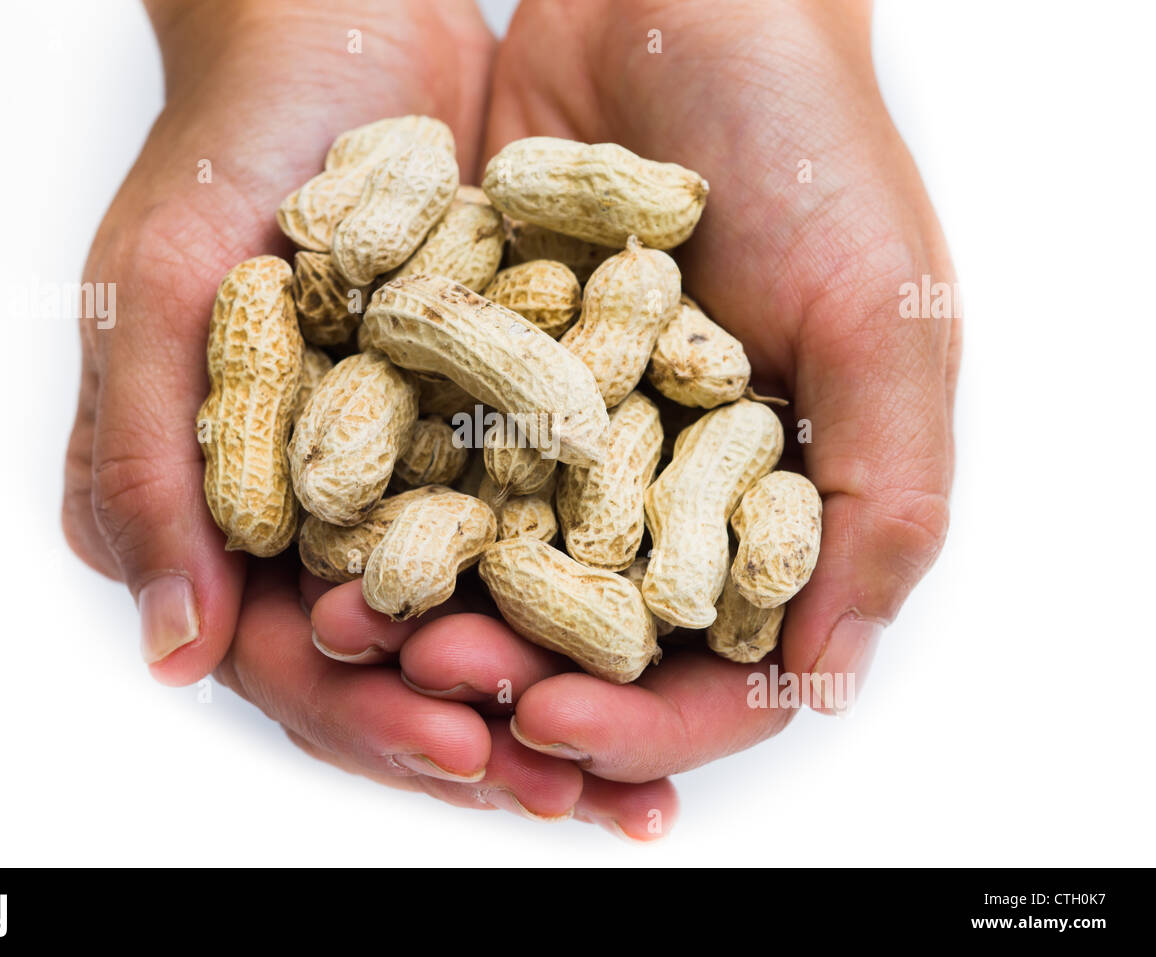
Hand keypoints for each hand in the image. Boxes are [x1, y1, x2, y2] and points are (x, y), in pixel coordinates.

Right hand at [60, 0, 606, 822]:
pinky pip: (537, 524)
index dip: (379, 719)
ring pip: (478, 614)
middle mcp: (315, 514)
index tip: (475, 749)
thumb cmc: (221, 153)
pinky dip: (588, 581)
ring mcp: (403, 472)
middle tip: (579, 794)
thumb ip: (150, 477)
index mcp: (222, 512)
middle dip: (483, 731)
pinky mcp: (483, 423)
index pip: (293, 659)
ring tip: (637, 762)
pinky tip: (658, 631)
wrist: (333, 32)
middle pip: (397, 664)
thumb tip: (172, 657)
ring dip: (549, 686)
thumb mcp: (156, 304)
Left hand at [355, 0, 958, 786]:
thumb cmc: (817, 149)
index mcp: (772, 504)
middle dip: (505, 671)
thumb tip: (826, 687)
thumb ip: (881, 504)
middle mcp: (663, 485)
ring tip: (346, 620)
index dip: (640, 721)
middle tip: (426, 675)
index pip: (713, 671)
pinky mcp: (481, 367)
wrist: (687, 1)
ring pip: (487, 564)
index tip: (551, 722)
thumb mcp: (882, 320)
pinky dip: (377, 496)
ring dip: (423, 605)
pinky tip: (323, 522)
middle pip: (583, 635)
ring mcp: (566, 431)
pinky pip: (424, 456)